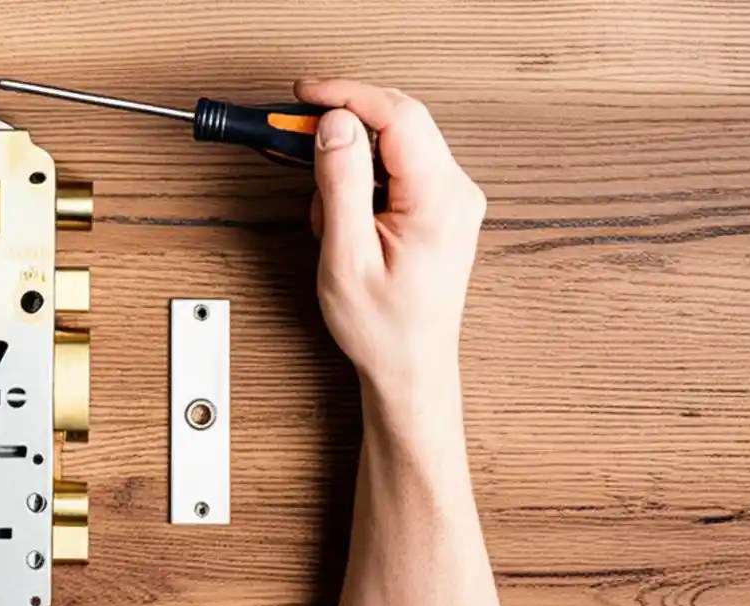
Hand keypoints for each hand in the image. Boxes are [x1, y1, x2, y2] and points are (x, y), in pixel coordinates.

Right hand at [294, 79, 484, 397]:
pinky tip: (345, 220)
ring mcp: (452, 198)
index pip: (397, 115)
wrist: (410, 368)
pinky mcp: (441, 207)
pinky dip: (362, 180)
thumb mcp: (346, 257)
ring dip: (349, 163)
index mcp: (439, 199)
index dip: (346, 94)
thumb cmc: (382, 328)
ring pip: (394, 144)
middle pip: (399, 119)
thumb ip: (341, 184)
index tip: (304, 93)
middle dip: (343, 121)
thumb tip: (334, 125)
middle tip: (293, 133)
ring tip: (327, 216)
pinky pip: (398, 169)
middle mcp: (456, 190)